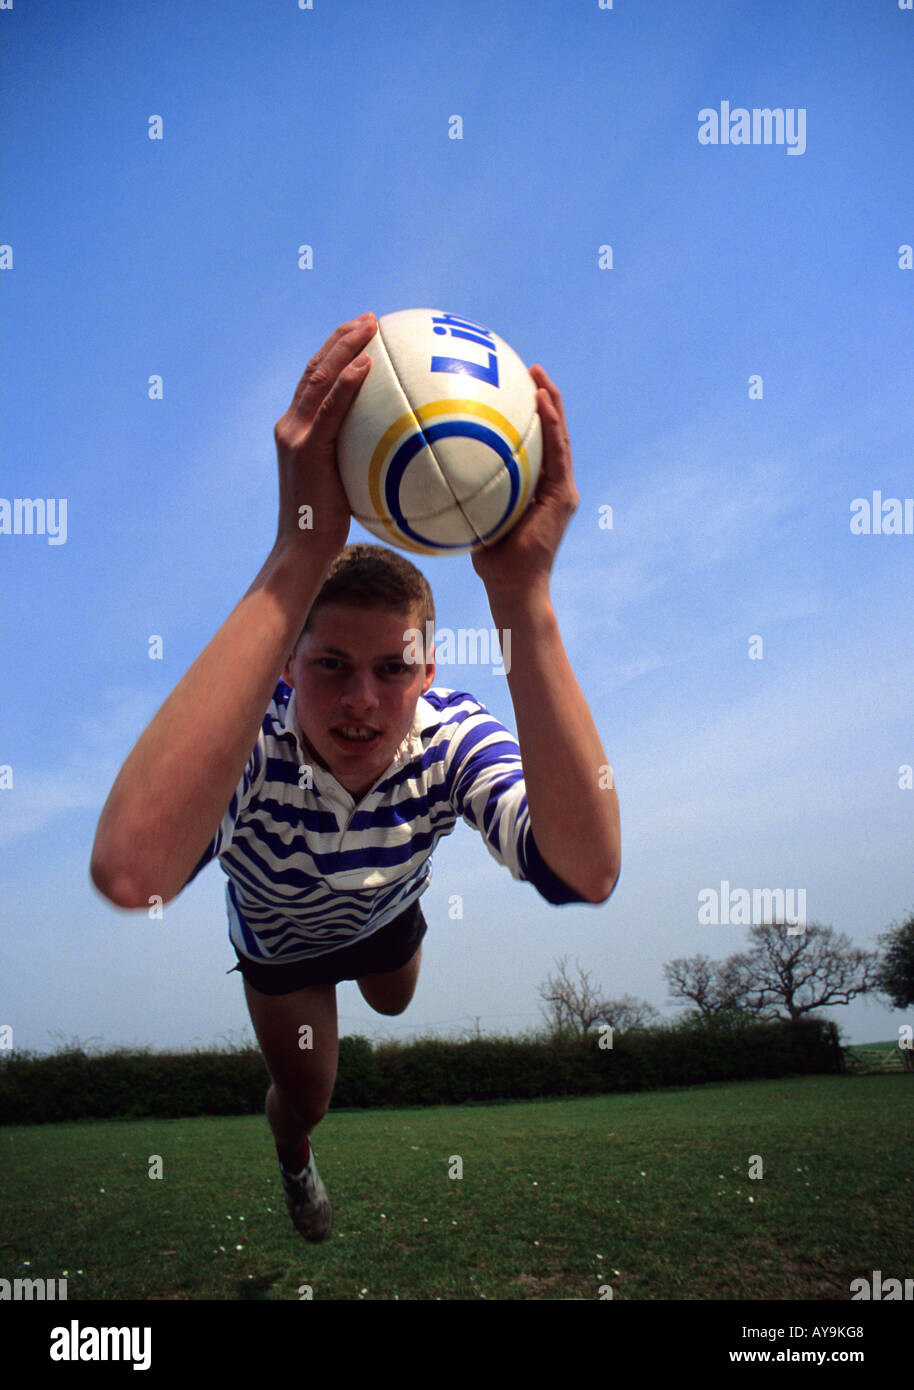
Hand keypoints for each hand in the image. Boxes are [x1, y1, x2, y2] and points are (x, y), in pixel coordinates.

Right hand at [272, 312, 375, 558]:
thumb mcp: (347, 487)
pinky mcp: (305, 448)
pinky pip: (330, 406)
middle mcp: (290, 426)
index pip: (315, 381)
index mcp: (297, 431)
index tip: (362, 334)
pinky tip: (367, 363)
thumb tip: (399, 455)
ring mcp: (295, 435)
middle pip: (315, 369)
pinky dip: (346, 381)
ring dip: (344, 346)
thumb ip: (361, 463)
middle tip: (370, 319)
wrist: (302, 549)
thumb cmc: (329, 528)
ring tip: (370, 326)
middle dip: (342, 338)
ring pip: (319, 377)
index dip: (336, 353)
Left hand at [471, 364, 578, 597]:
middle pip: (550, 432)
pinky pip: (558, 452)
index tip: (510, 385)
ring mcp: (561, 489)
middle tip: (528, 369)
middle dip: (543, 397)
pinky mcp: (563, 495)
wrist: (512, 586)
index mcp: (534, 486)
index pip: (532, 442)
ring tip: (538, 374)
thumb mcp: (472, 516)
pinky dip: (551, 425)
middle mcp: (552, 483)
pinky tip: (541, 401)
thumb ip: (463, 490)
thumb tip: (427, 468)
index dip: (526, 413)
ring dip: (551, 402)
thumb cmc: (489, 560)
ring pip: (559, 436)